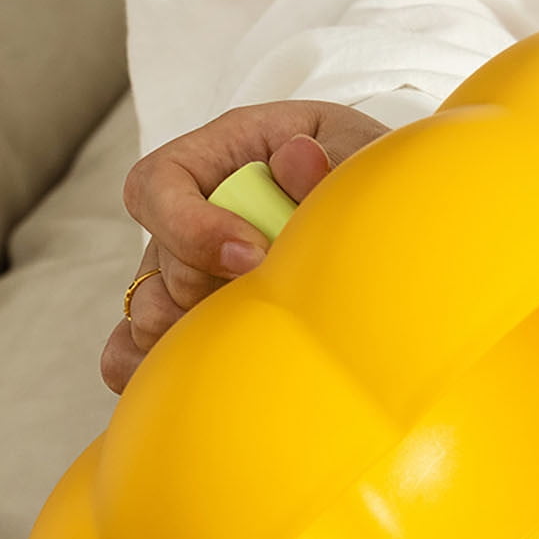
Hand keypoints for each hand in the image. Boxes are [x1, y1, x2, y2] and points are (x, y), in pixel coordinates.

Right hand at [102, 101, 390, 393]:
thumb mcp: (359, 154)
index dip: (193, 226)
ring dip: (185, 338)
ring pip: (149, 315)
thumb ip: (331, 158)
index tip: (253, 258)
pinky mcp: (203, 321)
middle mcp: (197, 216)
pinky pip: (141, 349)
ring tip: (241, 355)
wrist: (397, 239)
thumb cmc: (372, 181)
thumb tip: (299, 158)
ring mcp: (196, 273)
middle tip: (269, 309)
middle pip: (160, 263)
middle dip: (208, 291)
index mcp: (225, 157)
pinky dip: (147, 369)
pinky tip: (177, 384)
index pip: (161, 184)